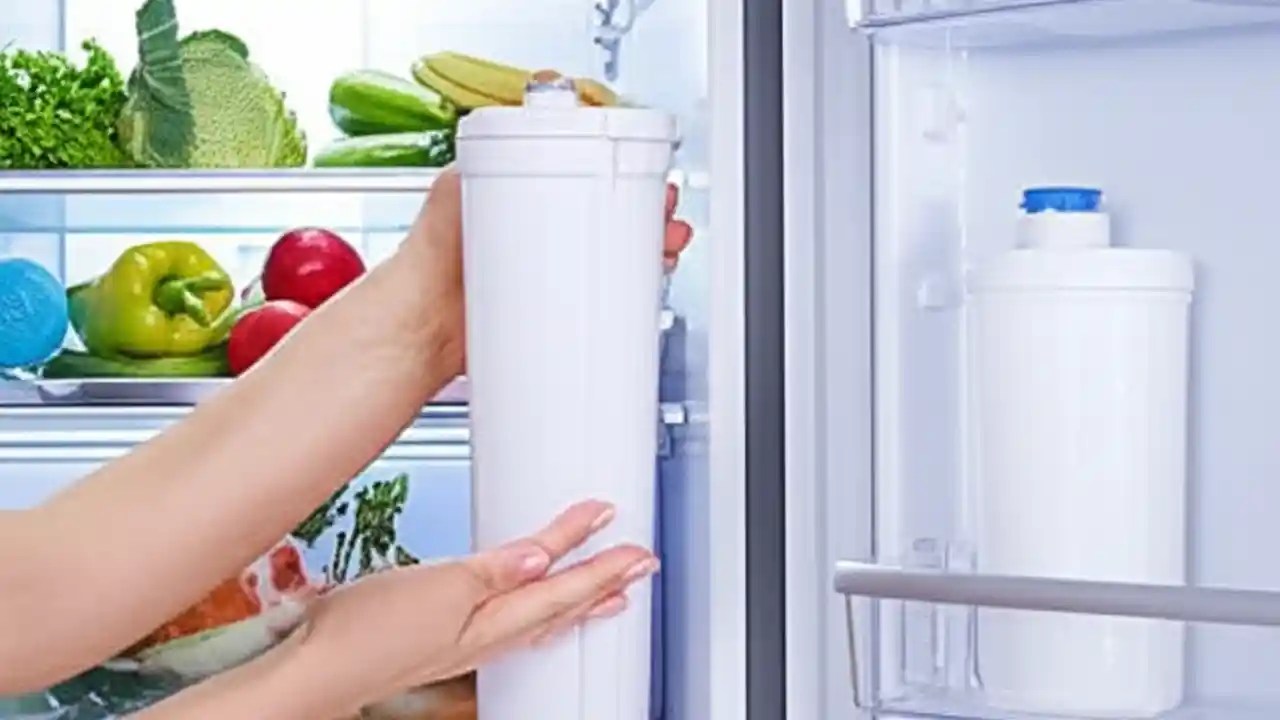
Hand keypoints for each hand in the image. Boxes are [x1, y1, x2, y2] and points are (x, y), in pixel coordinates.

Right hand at [284, 500, 656, 716]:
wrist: (319, 668)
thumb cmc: (368, 632)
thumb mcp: (437, 585)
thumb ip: (494, 570)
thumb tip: (544, 557)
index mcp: (491, 616)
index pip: (554, 579)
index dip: (587, 546)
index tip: (611, 517)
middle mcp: (487, 634)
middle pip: (560, 606)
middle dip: (604, 582)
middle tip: (641, 564)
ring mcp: (467, 642)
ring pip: (540, 621)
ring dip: (579, 603)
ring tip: (610, 593)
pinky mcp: (444, 641)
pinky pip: (512, 630)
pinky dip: (538, 617)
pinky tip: (531, 612)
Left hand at [399, 167, 694, 377]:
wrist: (420, 323)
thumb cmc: (425, 257)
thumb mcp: (456, 189)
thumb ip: (486, 155)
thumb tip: (522, 119)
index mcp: (521, 199)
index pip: (584, 177)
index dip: (621, 179)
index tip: (645, 182)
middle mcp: (539, 234)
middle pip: (608, 217)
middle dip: (646, 216)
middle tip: (664, 217)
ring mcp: (548, 271)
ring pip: (612, 257)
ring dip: (648, 251)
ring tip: (665, 248)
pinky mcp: (551, 307)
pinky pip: (597, 296)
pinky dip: (628, 292)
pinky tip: (647, 287)